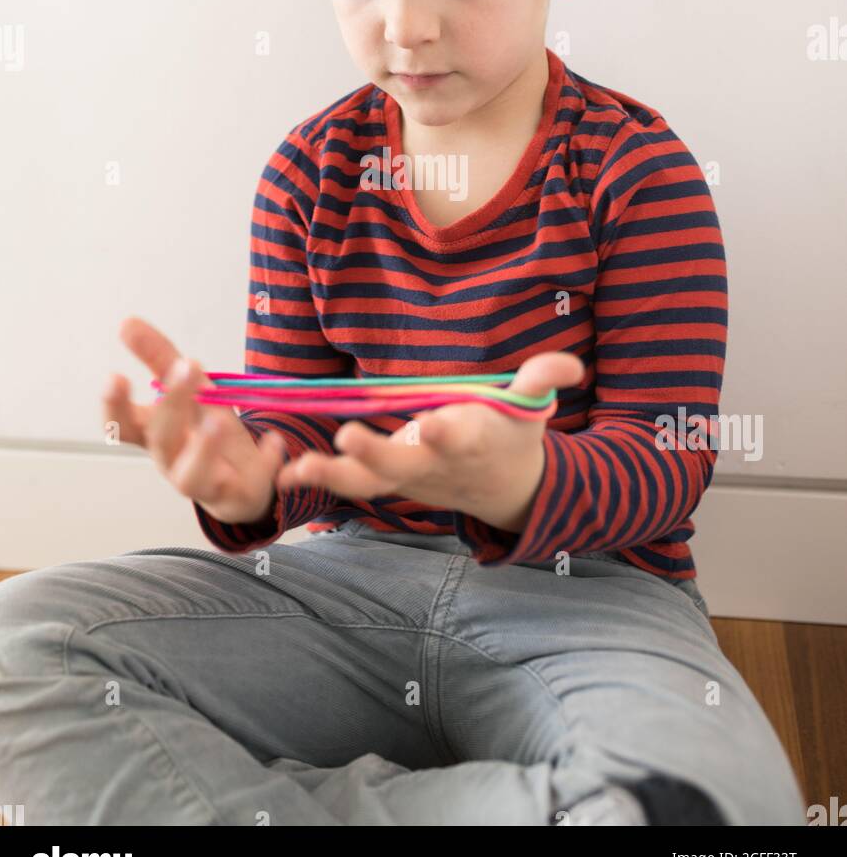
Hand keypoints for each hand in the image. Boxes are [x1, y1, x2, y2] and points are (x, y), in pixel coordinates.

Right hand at [103, 316, 285, 525]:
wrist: (240, 483)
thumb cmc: (203, 433)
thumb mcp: (188, 391)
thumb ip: (160, 358)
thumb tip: (127, 322)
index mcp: (157, 435)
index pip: (123, 426)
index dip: (115, 406)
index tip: (116, 376)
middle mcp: (173, 461)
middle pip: (162, 440)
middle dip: (171, 405)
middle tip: (186, 367)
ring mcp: (205, 483)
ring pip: (191, 477)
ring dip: (202, 449)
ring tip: (217, 421)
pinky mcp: (239, 495)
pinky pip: (252, 482)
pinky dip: (264, 462)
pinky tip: (274, 441)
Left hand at [275, 351, 585, 533]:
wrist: (507, 492)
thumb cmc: (512, 436)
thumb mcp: (531, 409)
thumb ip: (542, 379)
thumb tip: (572, 364)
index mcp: (471, 441)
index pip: (459, 438)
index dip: (445, 433)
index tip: (430, 423)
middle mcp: (436, 464)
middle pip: (402, 464)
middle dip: (373, 453)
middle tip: (345, 437)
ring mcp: (410, 478)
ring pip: (369, 483)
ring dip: (334, 476)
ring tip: (299, 469)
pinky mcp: (390, 483)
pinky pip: (352, 485)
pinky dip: (321, 481)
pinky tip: (284, 474)